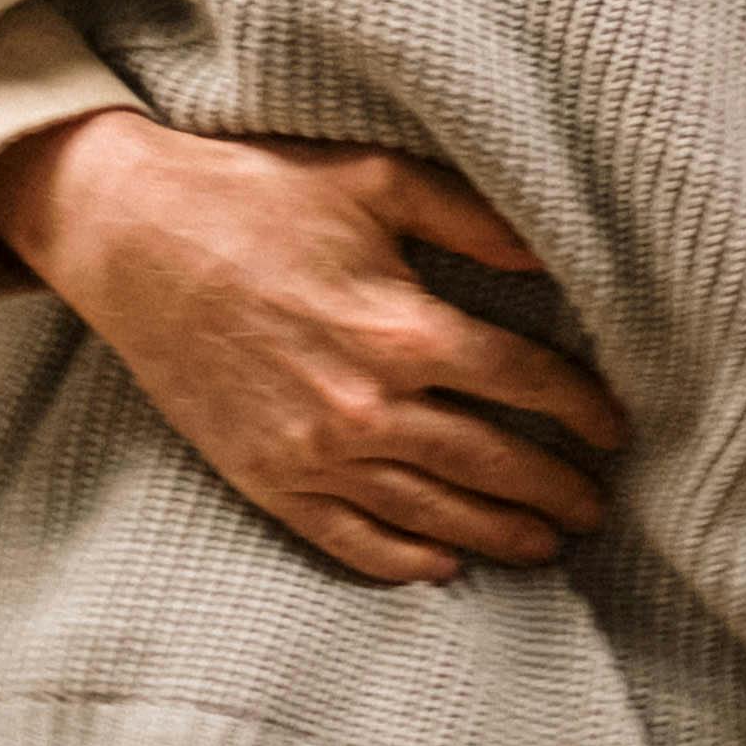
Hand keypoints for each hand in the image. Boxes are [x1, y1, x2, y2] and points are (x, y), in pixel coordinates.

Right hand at [0, 113, 634, 587]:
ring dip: (498, 534)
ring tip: (547, 545)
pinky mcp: (265, 479)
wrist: (128, 237)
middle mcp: (363, 407)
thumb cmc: (255, 194)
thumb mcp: (373, 179)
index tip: (617, 429)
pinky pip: (349, 540)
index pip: (523, 382)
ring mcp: (311, 454)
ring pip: (431, 514)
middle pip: (490, 463)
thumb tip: (553, 249)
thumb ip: (470, 217)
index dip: (582, 409)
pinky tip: (445, 566)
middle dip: (554, 488)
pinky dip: (405, 561)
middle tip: (598, 507)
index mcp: (401, 329)